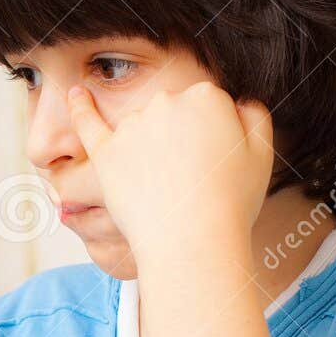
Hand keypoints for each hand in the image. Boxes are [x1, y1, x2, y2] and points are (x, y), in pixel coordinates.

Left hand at [67, 80, 273, 258]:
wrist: (192, 241)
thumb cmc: (230, 203)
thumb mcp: (262, 154)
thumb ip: (253, 116)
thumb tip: (237, 103)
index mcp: (207, 96)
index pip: (207, 107)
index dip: (213, 137)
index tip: (213, 163)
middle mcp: (165, 102)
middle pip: (172, 114)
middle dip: (181, 140)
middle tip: (191, 180)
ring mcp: (132, 127)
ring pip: (140, 129)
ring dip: (147, 149)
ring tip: (164, 188)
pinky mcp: (106, 153)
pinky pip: (87, 124)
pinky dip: (79, 109)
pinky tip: (74, 95)